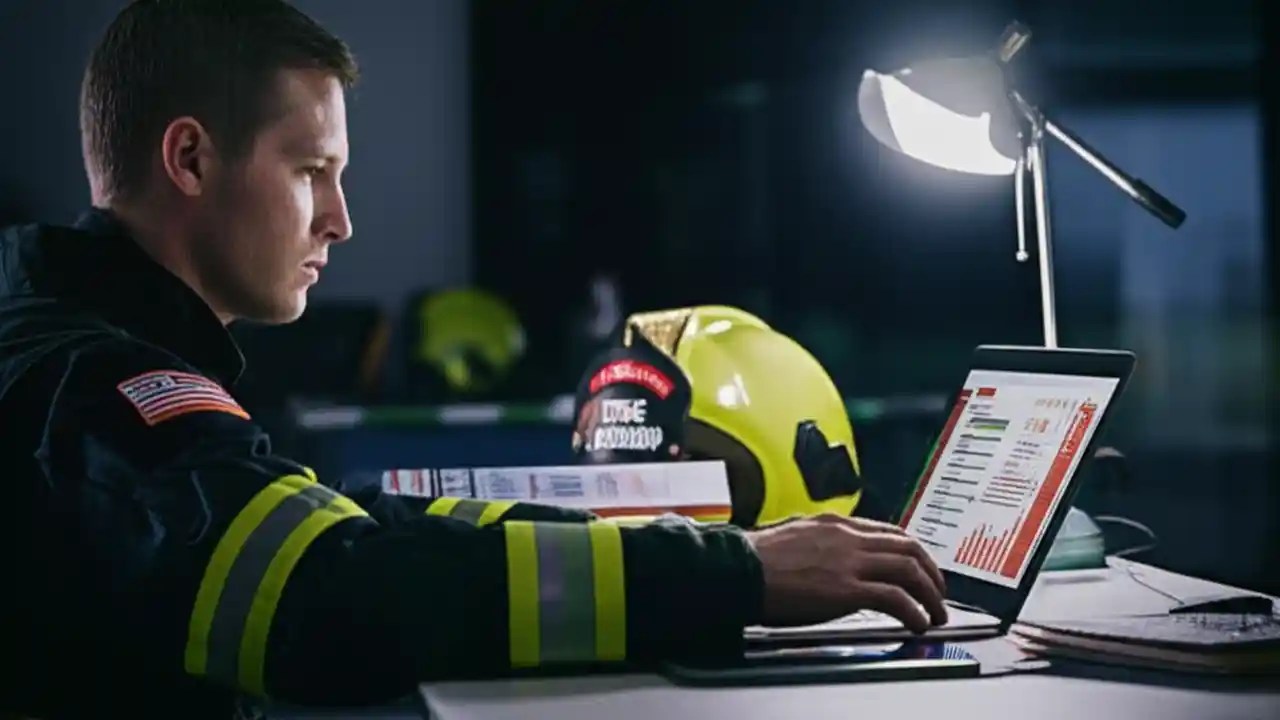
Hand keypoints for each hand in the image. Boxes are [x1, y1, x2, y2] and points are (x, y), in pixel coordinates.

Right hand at [744, 513, 947, 632]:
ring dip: (930, 594)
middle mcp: (848, 536)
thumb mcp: (794, 536)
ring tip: (935, 612)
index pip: (889, 531)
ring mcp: (849, 562)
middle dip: (930, 571)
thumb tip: (830, 559)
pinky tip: (917, 623)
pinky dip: (914, 611)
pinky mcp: (847, 589)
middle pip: (908, 547)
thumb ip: (820, 543)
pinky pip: (895, 598)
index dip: (912, 551)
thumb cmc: (755, 559)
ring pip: (909, 570)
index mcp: (835, 524)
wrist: (739, 569)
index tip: (919, 566)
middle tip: (938, 591)